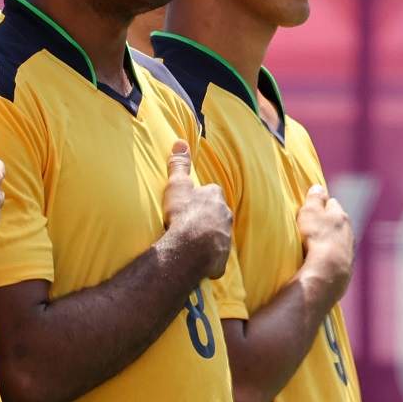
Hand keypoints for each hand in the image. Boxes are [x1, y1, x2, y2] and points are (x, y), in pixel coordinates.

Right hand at [161, 141, 231, 279]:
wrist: (189, 247)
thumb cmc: (183, 213)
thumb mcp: (177, 185)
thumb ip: (179, 164)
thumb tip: (180, 141)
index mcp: (216, 197)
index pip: (211, 192)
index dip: (200, 197)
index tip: (189, 203)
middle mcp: (226, 215)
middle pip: (217, 213)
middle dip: (207, 217)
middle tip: (189, 222)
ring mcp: (225, 238)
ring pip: (218, 235)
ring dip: (208, 237)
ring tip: (191, 241)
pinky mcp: (221, 259)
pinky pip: (215, 257)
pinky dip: (208, 258)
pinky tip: (196, 260)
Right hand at [297, 184, 353, 297]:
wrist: (327, 273)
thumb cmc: (316, 238)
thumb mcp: (310, 213)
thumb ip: (314, 199)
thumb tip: (319, 188)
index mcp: (340, 216)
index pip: (332, 203)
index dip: (321, 205)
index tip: (311, 209)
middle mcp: (349, 231)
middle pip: (338, 223)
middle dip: (327, 224)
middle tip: (312, 229)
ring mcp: (350, 250)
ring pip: (340, 241)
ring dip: (330, 242)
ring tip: (315, 248)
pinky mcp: (347, 268)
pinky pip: (339, 258)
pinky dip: (331, 257)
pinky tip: (321, 263)